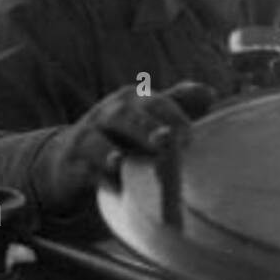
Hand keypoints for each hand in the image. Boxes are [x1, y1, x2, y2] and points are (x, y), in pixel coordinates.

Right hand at [30, 80, 216, 214]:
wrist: (69, 161)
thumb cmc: (121, 137)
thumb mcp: (148, 118)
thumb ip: (177, 104)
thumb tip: (210, 93)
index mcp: (133, 101)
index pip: (156, 102)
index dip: (174, 116)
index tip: (191, 138)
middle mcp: (108, 114)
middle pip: (126, 115)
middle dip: (145, 126)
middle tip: (165, 139)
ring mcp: (86, 138)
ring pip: (96, 141)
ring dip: (109, 152)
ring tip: (119, 161)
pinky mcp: (72, 164)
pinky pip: (81, 169)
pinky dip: (93, 177)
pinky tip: (109, 186)